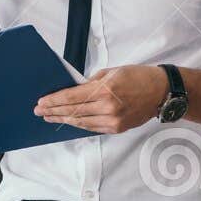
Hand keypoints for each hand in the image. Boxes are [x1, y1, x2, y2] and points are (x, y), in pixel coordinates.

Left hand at [36, 66, 167, 133]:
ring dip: (63, 120)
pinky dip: (79, 124)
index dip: (54, 101)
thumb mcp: (112, 72)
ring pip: (81, 122)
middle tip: (39, 111)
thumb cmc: (138, 77)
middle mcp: (107, 107)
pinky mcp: (117, 129)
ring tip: (50, 118)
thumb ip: (91, 82)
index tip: (42, 102)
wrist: (161, 92)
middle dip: (54, 111)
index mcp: (105, 89)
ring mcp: (112, 121)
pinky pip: (92, 128)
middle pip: (73, 111)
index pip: (72, 97)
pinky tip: (69, 121)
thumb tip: (74, 90)